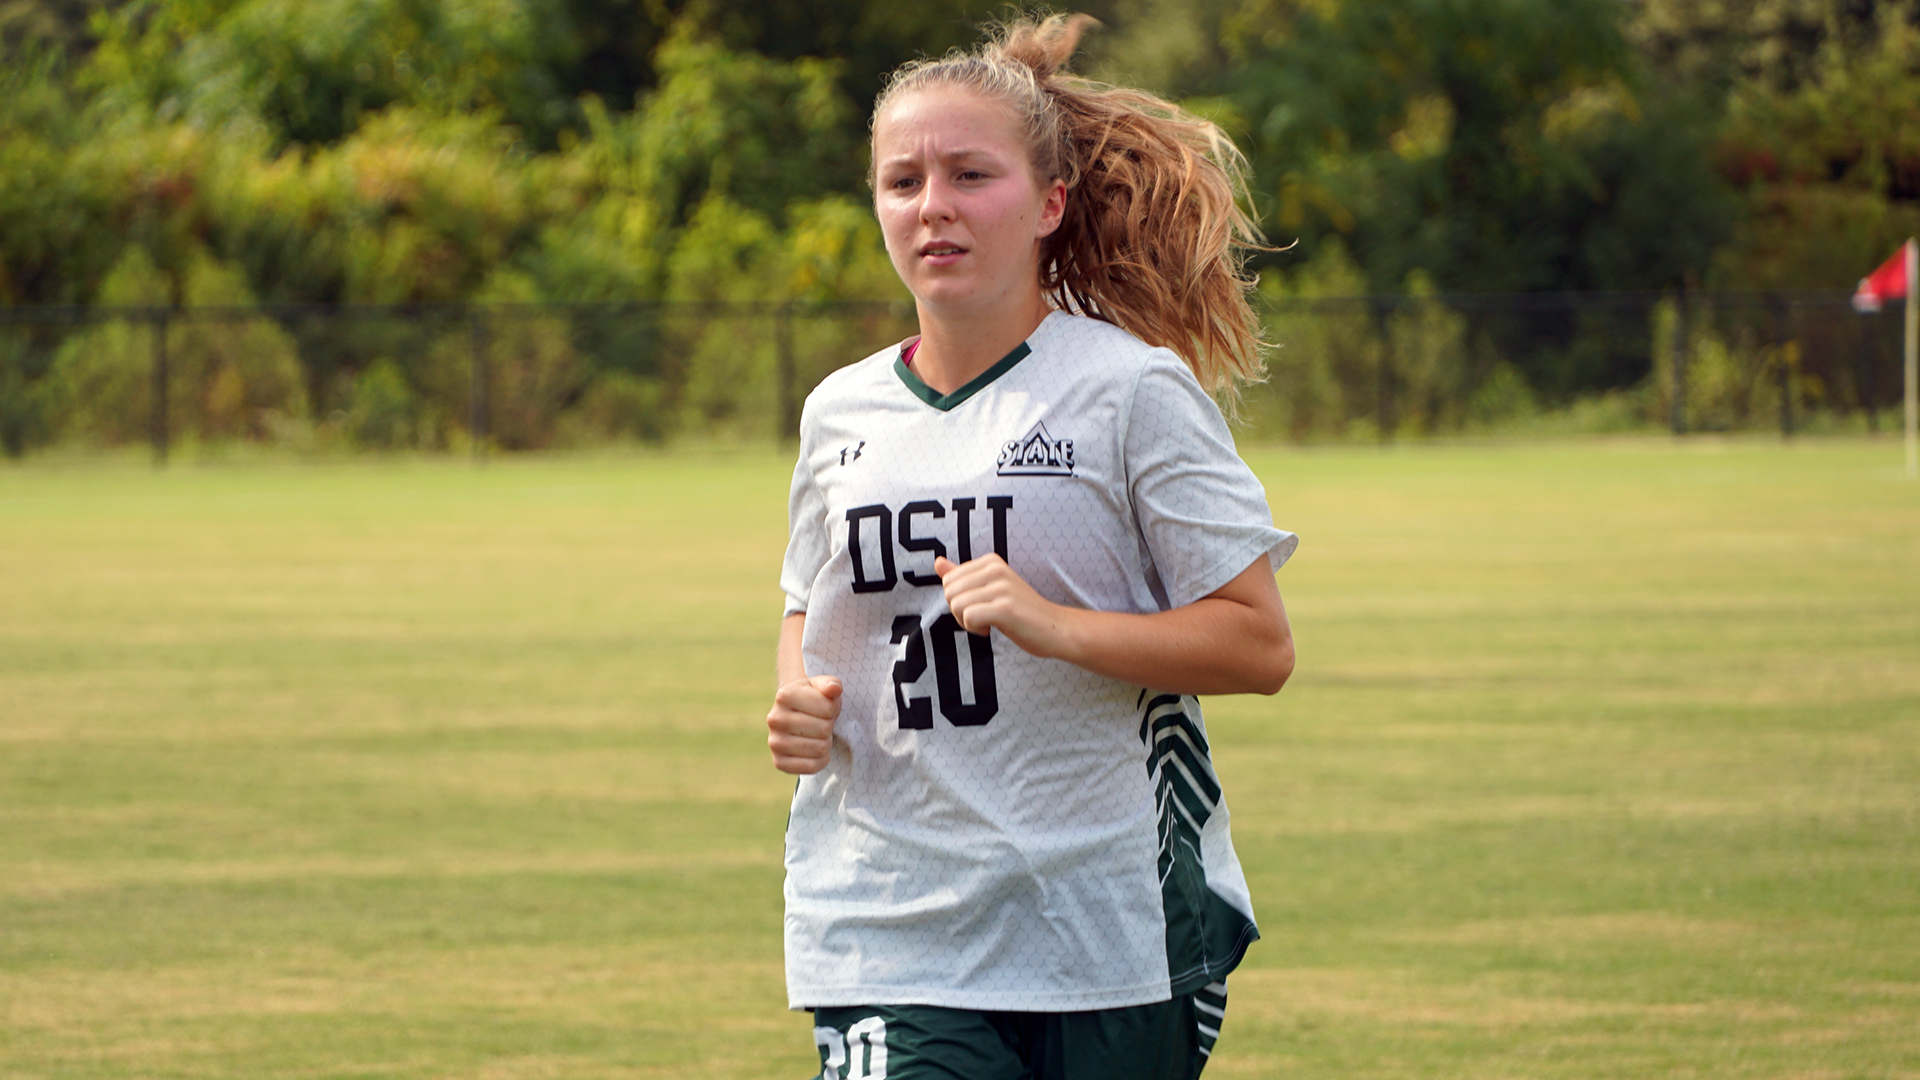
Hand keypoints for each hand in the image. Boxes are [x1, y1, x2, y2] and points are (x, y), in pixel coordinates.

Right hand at [767, 675, 841, 774]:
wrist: (795, 716)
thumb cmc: (814, 699)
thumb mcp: (823, 686)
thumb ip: (831, 684)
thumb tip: (834, 689)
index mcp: (784, 695)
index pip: (828, 708)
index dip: (833, 709)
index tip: (824, 706)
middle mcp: (774, 719)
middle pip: (824, 729)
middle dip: (829, 726)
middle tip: (821, 722)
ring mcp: (774, 742)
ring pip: (820, 749)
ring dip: (826, 742)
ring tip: (817, 734)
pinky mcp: (778, 762)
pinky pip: (812, 767)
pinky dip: (821, 760)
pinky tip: (815, 750)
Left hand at [933, 554, 1071, 659]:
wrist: (1055, 628)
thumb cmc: (1022, 611)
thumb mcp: (991, 588)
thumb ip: (963, 575)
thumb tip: (937, 562)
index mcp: (991, 561)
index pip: (948, 579)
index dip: (958, 599)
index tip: (981, 605)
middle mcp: (996, 569)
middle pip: (949, 592)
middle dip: (959, 611)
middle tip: (983, 616)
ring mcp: (1002, 587)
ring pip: (956, 605)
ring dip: (967, 622)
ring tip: (989, 622)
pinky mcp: (1005, 608)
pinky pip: (968, 617)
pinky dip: (975, 629)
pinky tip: (991, 629)